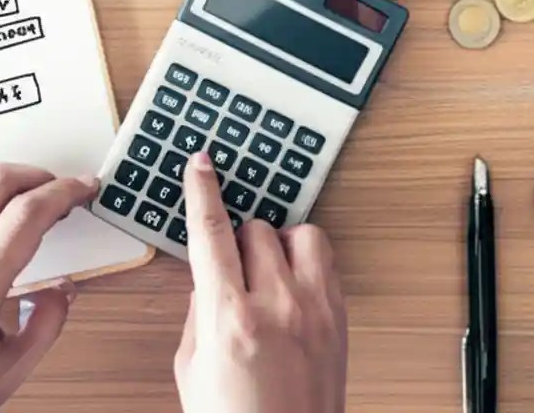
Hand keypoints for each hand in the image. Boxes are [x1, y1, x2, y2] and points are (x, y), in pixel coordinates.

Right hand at [173, 152, 347, 412]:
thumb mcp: (192, 369)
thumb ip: (199, 312)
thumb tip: (208, 276)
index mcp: (230, 318)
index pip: (212, 231)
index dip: (203, 189)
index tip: (202, 163)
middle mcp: (277, 305)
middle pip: (255, 228)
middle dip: (238, 240)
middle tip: (230, 269)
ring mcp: (316, 310)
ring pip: (298, 235)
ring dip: (277, 246)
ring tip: (266, 278)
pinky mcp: (341, 318)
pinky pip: (325, 261)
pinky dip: (305, 264)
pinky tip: (292, 290)